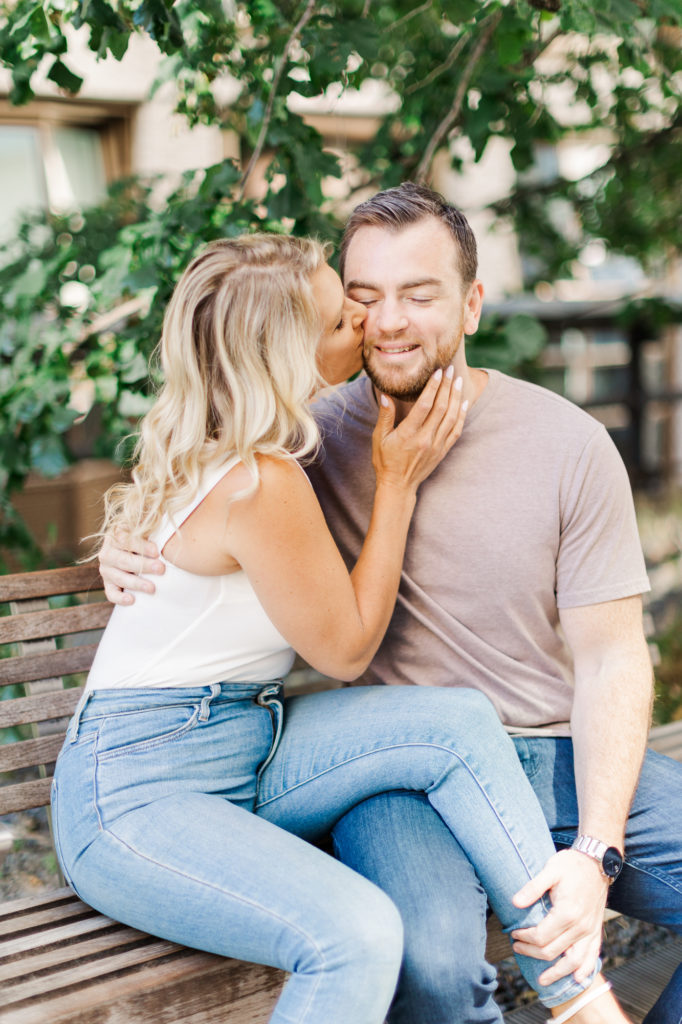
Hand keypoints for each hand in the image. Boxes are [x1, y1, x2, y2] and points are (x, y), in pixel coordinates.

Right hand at [98, 531, 164, 604]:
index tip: (157, 551)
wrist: (130, 551)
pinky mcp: (108, 584)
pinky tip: (131, 600)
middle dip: (143, 565)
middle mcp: (107, 552)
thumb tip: (169, 530)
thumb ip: (151, 527)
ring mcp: (106, 569)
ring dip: (135, 583)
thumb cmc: (144, 538)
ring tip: (152, 588)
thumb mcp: (144, 529)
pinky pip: (110, 593)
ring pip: (118, 577)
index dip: (141, 545)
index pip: (125, 539)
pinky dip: (119, 598)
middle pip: (123, 560)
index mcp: (115, 535)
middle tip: (161, 569)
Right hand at [372, 367, 466, 492]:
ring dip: (456, 398)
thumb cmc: (385, 461)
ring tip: (458, 381)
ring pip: (451, 418)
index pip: (425, 406)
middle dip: (447, 387)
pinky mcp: (442, 451)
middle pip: (441, 408)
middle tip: (450, 369)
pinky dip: (461, 416)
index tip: (438, 372)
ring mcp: (436, 446)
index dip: (433, 387)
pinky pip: (456, 431)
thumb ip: (385, 416)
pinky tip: (463, 403)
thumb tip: (386, 395)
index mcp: (409, 434)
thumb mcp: (379, 438)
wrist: (398, 486)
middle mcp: (425, 439)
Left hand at [511, 849, 608, 985]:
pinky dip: (585, 970)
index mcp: (567, 912)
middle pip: (552, 951)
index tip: (513, 933)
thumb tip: (514, 903)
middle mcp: (580, 926)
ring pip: (573, 961)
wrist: (597, 862)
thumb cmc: (571, 865)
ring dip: (557, 973)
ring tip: (543, 981)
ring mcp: (590, 930)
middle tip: (517, 947)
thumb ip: (532, 887)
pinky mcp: (596, 931)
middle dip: (532, 952)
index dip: (524, 938)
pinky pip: (592, 956)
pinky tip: (578, 979)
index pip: (541, 936)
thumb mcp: (550, 870)